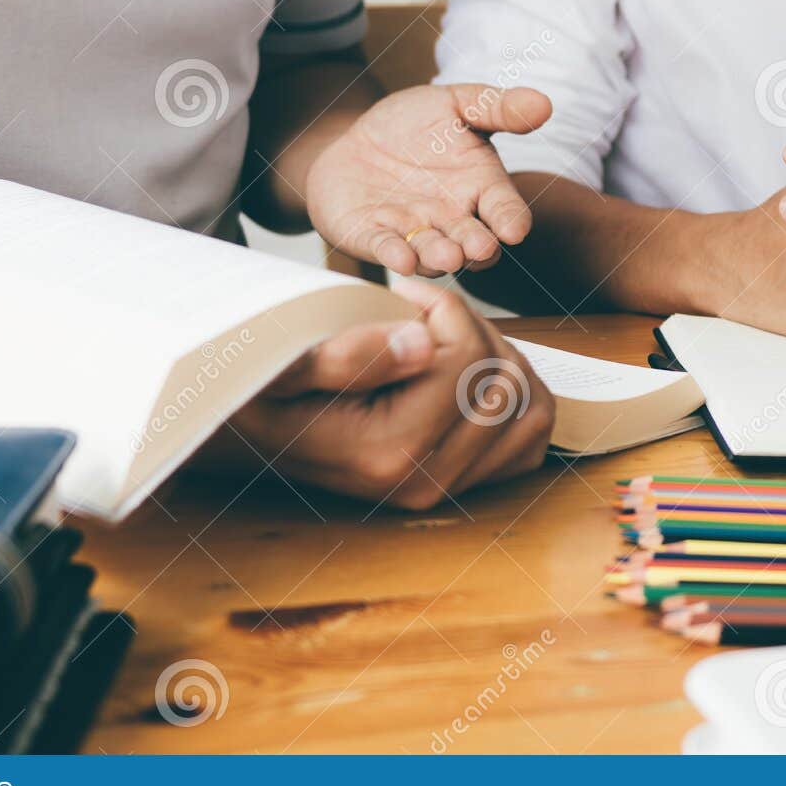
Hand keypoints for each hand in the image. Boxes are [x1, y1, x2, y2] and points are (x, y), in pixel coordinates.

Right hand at [221, 278, 554, 508]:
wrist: (255, 434)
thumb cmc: (269, 389)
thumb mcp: (286, 362)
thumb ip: (348, 353)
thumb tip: (422, 344)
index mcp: (390, 453)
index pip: (469, 358)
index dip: (446, 309)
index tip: (405, 295)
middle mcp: (428, 483)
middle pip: (505, 379)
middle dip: (473, 330)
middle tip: (425, 317)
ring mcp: (451, 490)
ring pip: (529, 408)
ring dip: (500, 359)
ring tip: (449, 341)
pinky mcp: (466, 485)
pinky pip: (530, 437)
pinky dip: (516, 396)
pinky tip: (472, 372)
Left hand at [307, 84, 552, 277]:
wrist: (354, 140)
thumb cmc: (413, 125)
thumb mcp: (456, 104)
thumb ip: (498, 107)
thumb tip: (544, 104)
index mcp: (480, 188)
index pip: (504, 209)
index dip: (511, 219)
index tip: (516, 228)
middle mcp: (452, 218)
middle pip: (473, 241)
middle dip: (478, 247)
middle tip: (481, 248)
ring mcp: (414, 231)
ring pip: (432, 252)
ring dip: (439, 257)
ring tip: (447, 257)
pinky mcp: (373, 237)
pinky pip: (386, 249)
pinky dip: (394, 255)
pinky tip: (401, 258)